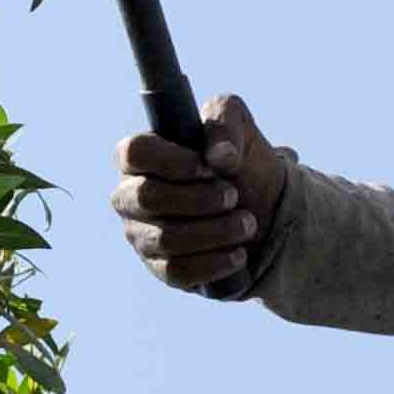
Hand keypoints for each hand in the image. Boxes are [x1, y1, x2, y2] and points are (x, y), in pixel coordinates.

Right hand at [110, 92, 292, 294]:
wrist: (263, 207)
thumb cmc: (237, 160)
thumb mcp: (237, 124)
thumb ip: (225, 122)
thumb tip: (219, 156)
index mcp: (141, 156)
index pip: (134, 152)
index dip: (171, 161)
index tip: (208, 167)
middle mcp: (131, 196)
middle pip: (147, 198)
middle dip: (198, 199)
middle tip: (233, 196)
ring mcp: (141, 235)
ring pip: (166, 238)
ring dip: (214, 231)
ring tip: (247, 223)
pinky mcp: (160, 268)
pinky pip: (177, 271)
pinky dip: (213, 263)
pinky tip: (238, 254)